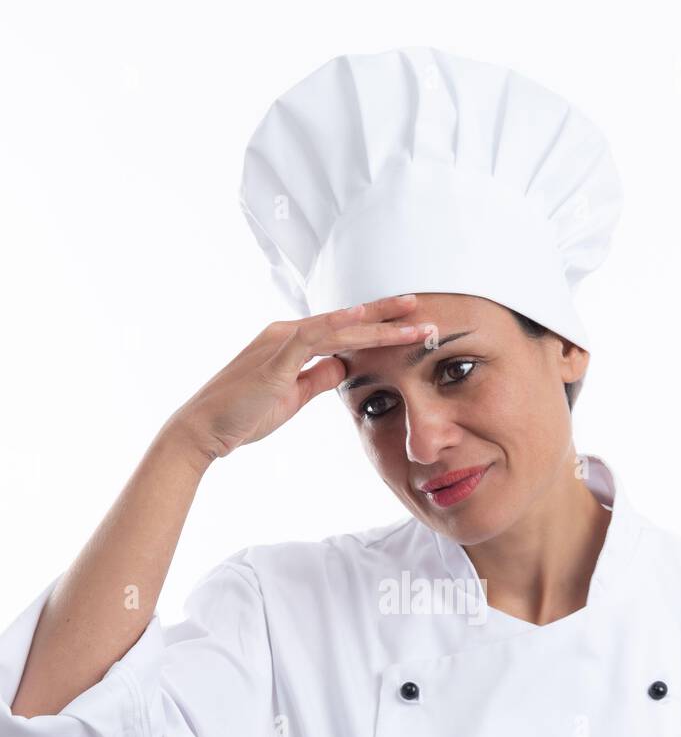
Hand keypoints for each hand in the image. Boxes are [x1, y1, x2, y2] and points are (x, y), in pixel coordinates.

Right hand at [166, 293, 420, 460]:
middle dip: (385, 314)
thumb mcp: (292, 398)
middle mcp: (286, 334)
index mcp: (291, 343)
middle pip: (345, 320)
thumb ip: (319, 379)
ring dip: (377, 323)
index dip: (375, 326)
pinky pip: (313, 338)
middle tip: (419, 306)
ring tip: (412, 319)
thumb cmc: (244, 417)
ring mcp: (280, 343)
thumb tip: (346, 367)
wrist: (204, 429)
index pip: (342, 331)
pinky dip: (341, 329)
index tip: (407, 323)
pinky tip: (367, 323)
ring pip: (338, 326)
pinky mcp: (275, 358)